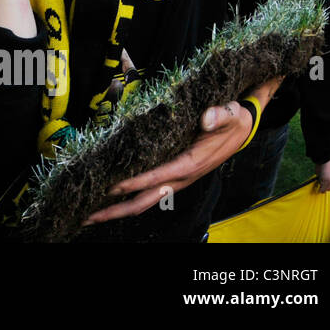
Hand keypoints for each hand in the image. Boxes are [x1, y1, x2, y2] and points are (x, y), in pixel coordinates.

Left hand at [84, 75, 284, 224]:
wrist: (242, 127)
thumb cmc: (232, 120)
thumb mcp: (230, 114)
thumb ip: (220, 115)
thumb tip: (207, 117)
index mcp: (190, 164)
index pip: (157, 177)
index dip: (134, 182)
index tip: (110, 186)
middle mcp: (180, 178)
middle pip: (144, 200)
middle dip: (115, 210)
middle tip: (86, 216)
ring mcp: (175, 180)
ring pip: (142, 201)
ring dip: (116, 209)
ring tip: (88, 215)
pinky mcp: (172, 176)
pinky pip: (147, 192)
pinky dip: (127, 198)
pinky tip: (108, 199)